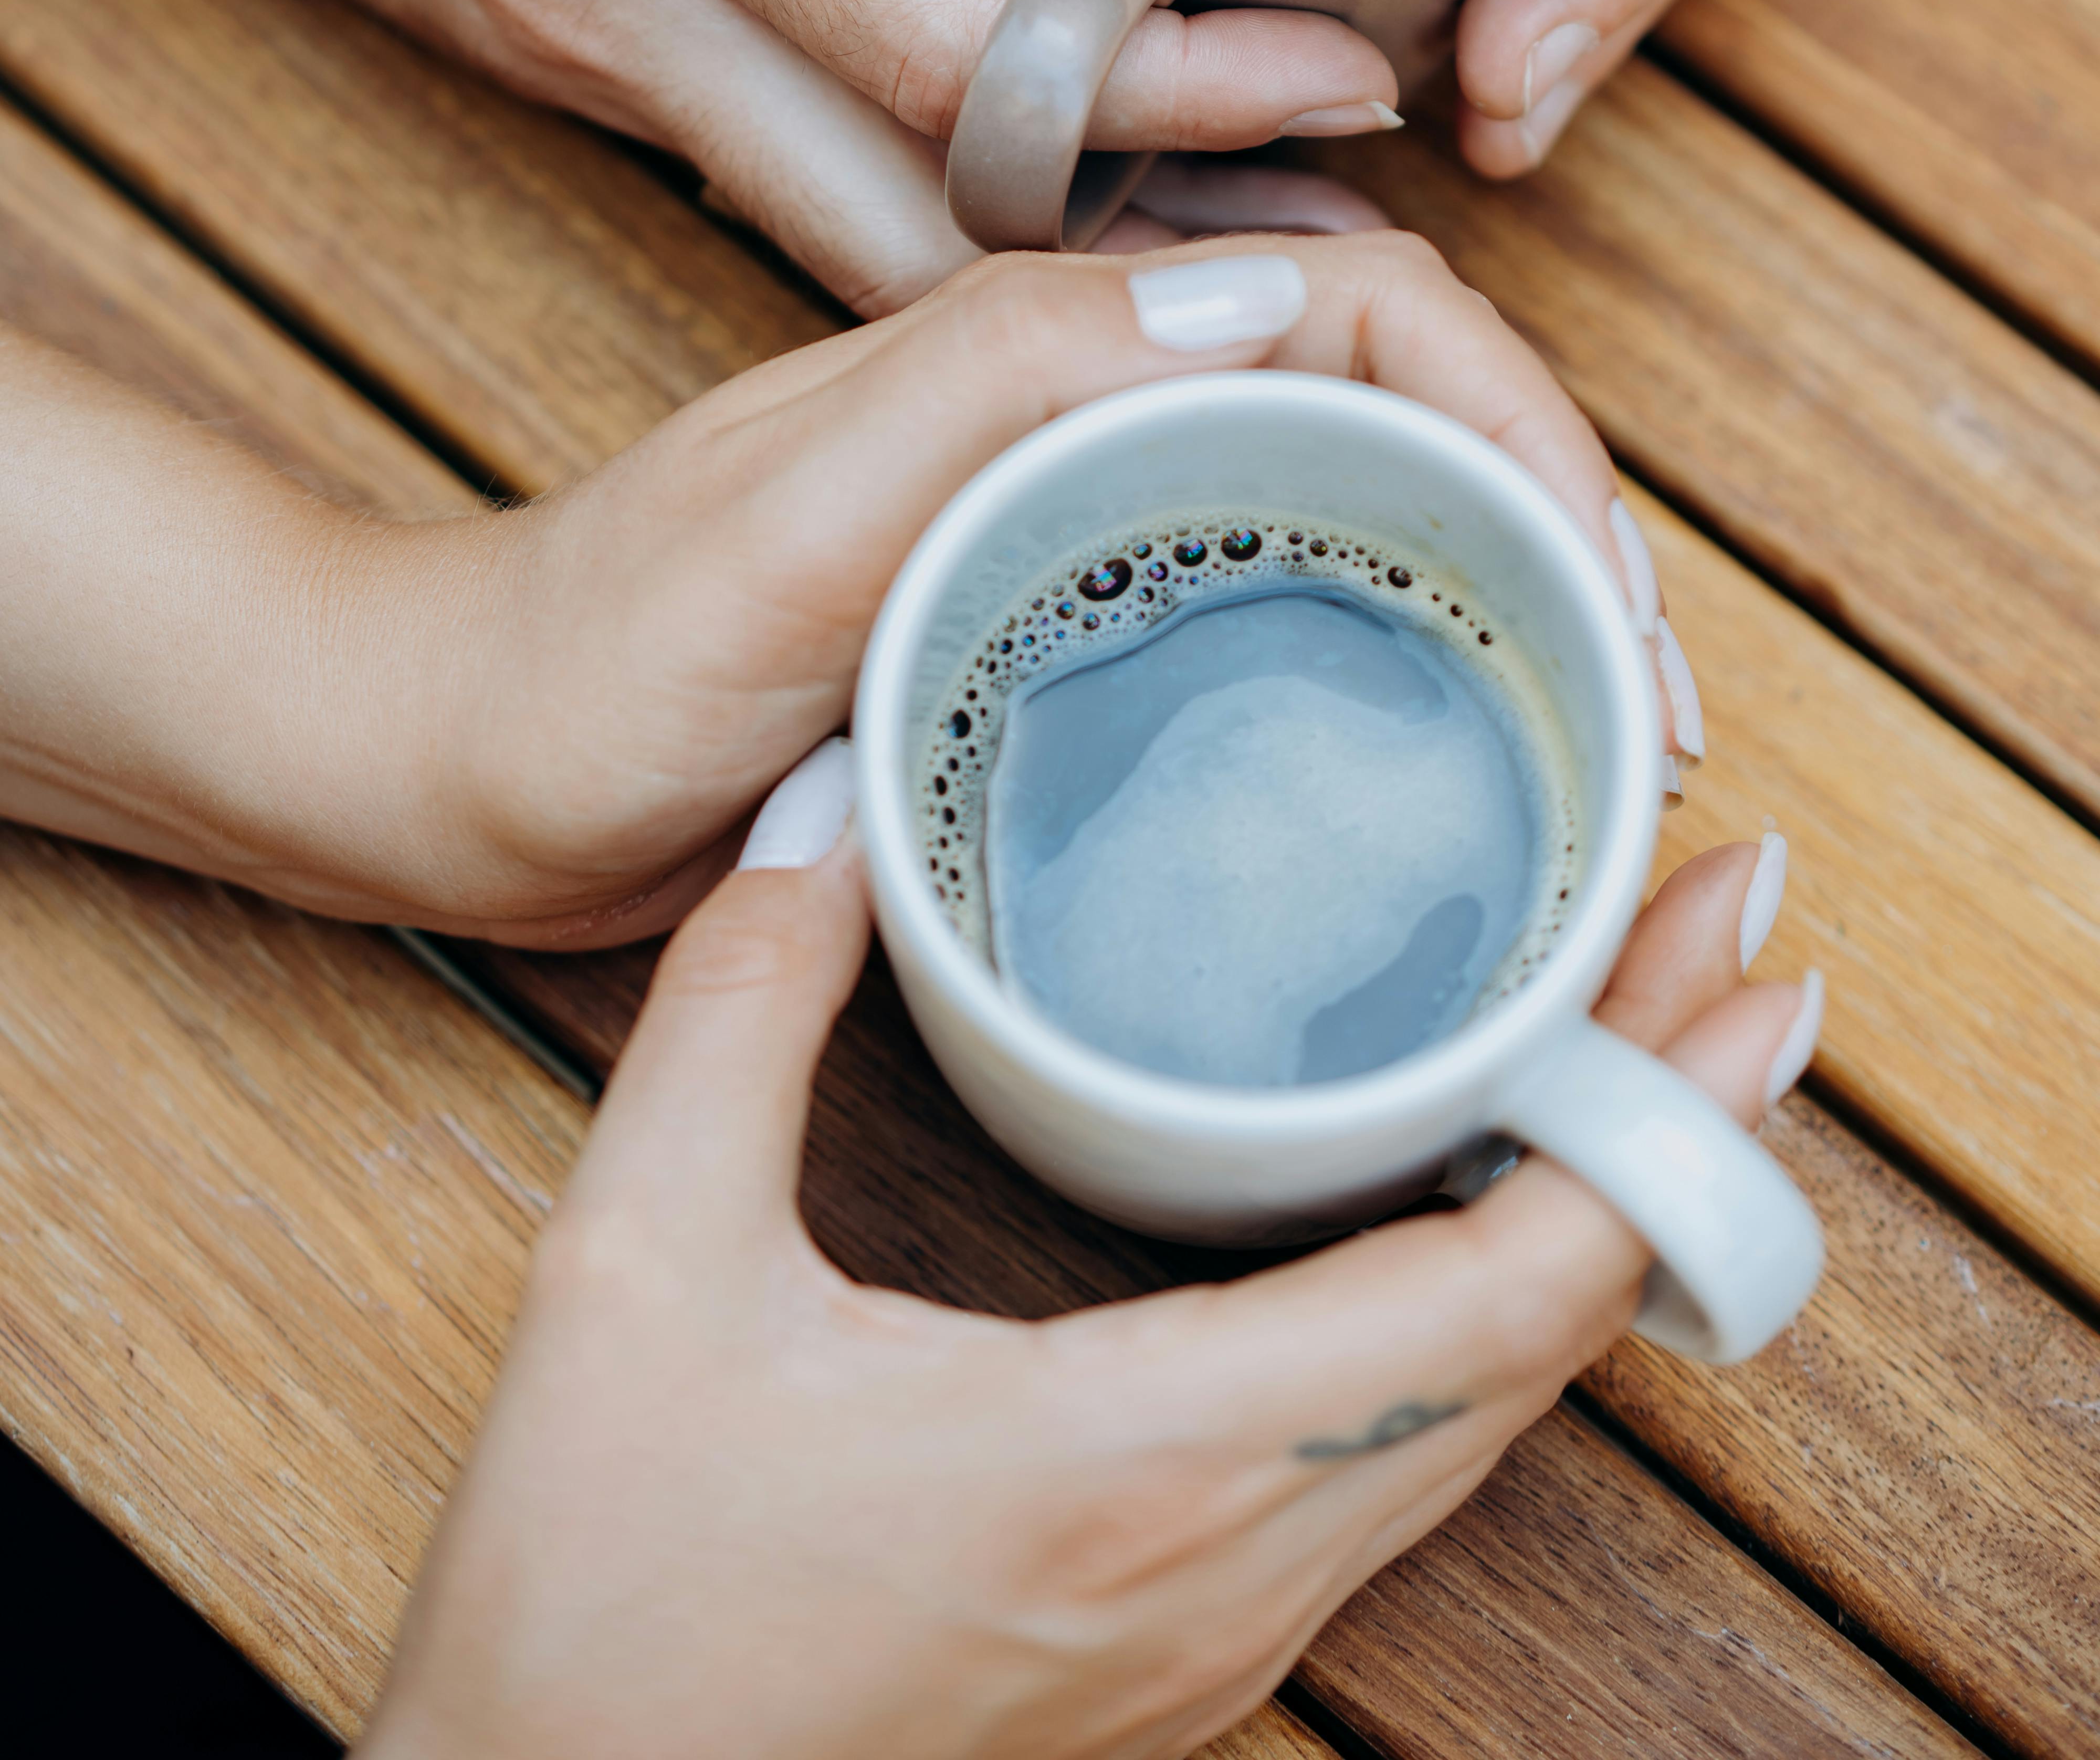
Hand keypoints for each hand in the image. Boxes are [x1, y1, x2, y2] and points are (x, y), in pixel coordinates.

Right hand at [0, 0, 1398, 319]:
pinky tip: (1033, 141)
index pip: (966, 47)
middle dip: (1135, 247)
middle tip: (1329, 219)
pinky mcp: (545, 55)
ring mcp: (573, 55)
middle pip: (918, 221)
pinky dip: (913, 184)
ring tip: (1226, 206)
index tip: (1347, 75)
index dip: (1179, 89)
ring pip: (839, 229)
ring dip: (1033, 239)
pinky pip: (762, 165)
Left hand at [0, 232, 1698, 941]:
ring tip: (1594, 748)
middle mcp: (1084, 408)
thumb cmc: (594, 649)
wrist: (459, 768)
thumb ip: (991, 377)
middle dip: (1559, 517)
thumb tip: (1273, 300)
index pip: (1367, 309)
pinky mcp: (1055, 623)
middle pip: (1396, 405)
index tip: (1599, 585)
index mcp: (1046, 344)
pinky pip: (1274, 605)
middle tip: (1643, 707)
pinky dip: (1395, 665)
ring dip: (1501, 595)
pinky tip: (1441, 770)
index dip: (1521, 422)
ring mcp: (1076, 517)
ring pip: (1357, 505)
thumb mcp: (781, 516)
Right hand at [359, 808, 1815, 1759]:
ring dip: (1587, 1219)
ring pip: (1488, 1412)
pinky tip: (1474, 1207)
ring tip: (1635, 1042)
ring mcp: (1225, 1628)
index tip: (1735, 955)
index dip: (1650, 1117)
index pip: (1499, 1290)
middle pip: (1547, 1336)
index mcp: (1141, 1462)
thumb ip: (741, 1013)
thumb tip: (831, 808)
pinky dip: (1491, 1311)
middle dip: (1665, 1123)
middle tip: (1723, 935)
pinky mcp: (1185, 1648)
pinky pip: (1408, 1462)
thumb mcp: (637, 1272)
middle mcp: (1235, 1564)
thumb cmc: (602, 1606)